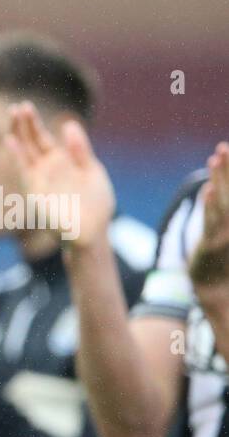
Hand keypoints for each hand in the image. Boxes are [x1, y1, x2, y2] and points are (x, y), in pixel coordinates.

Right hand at [6, 100, 113, 249]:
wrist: (93, 232)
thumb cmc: (95, 206)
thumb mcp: (92, 171)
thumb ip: (79, 150)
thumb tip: (68, 124)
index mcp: (60, 163)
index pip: (42, 139)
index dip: (34, 123)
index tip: (25, 106)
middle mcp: (46, 170)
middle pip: (31, 142)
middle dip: (24, 125)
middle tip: (16, 105)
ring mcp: (40, 180)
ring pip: (25, 152)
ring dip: (18, 134)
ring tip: (13, 114)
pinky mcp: (36, 191)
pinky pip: (24, 170)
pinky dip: (17, 155)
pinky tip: (11, 140)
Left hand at [188, 142, 228, 306]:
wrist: (217, 289)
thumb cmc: (223, 256)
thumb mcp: (221, 229)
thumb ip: (215, 208)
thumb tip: (212, 187)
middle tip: (224, 146)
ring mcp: (227, 233)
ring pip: (225, 201)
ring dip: (221, 179)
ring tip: (216, 157)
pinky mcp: (213, 245)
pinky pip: (212, 222)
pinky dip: (210, 206)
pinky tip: (209, 190)